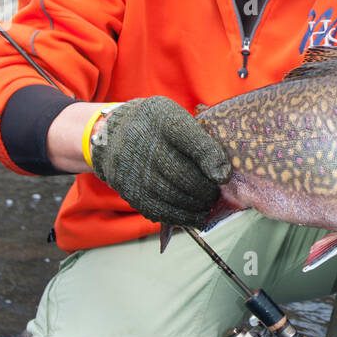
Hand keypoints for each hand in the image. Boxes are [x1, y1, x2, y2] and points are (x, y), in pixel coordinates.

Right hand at [90, 96, 231, 226]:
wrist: (112, 135)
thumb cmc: (155, 127)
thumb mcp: (177, 119)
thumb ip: (201, 141)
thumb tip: (223, 174)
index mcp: (164, 121)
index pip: (193, 141)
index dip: (212, 159)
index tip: (224, 176)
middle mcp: (147, 147)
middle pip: (186, 177)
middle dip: (207, 190)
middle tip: (216, 193)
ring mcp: (136, 172)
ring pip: (175, 197)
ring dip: (197, 206)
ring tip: (206, 204)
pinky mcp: (131, 192)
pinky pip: (160, 211)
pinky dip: (182, 217)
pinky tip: (194, 215)